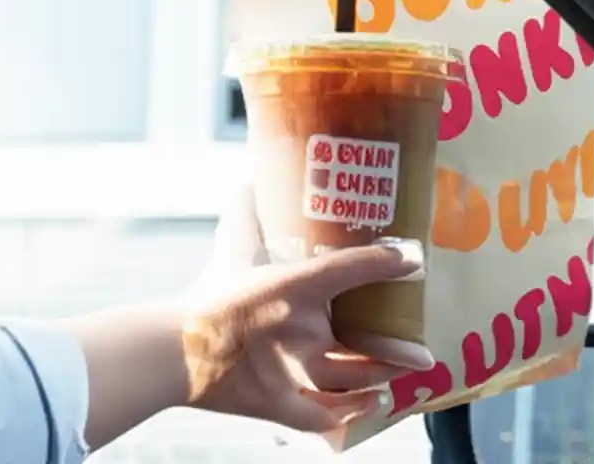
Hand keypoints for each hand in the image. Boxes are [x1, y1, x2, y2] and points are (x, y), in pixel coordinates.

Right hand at [180, 185, 434, 431]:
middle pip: (365, 343)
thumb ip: (245, 218)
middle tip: (424, 350)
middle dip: (400, 348)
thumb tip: (248, 179)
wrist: (169, 351)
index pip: (351, 267)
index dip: (389, 262)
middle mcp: (299, 331)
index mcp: (290, 286)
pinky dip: (350, 413)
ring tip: (400, 374)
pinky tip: (371, 404)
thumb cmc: (204, 296)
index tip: (414, 258)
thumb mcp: (230, 250)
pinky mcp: (279, 403)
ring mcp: (291, 371)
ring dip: (381, 378)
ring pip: (352, 380)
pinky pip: (325, 415)